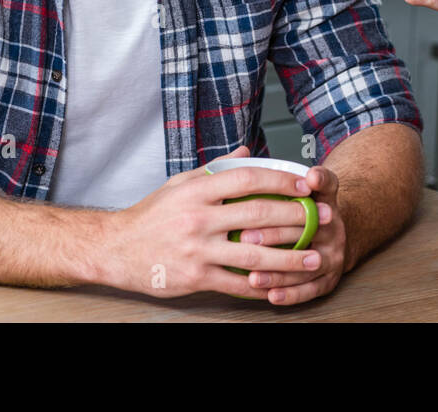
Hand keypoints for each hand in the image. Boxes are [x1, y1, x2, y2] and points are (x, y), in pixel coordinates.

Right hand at [107, 147, 327, 298]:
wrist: (115, 249)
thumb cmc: (150, 216)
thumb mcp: (180, 183)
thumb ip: (216, 168)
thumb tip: (247, 152)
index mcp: (198, 190)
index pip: (248, 179)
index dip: (281, 181)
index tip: (306, 185)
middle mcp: (199, 218)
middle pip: (258, 214)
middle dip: (297, 217)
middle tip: (323, 218)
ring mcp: (198, 249)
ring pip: (254, 253)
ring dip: (289, 257)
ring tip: (313, 257)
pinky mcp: (196, 277)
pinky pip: (237, 284)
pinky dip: (262, 285)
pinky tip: (281, 285)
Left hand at [239, 164, 346, 305]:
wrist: (334, 236)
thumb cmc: (304, 209)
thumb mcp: (298, 186)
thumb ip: (272, 172)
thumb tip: (242, 151)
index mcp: (326, 199)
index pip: (327, 185)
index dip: (319, 181)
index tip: (310, 179)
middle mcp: (333, 225)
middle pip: (307, 228)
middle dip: (275, 234)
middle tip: (246, 237)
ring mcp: (333, 253)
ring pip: (306, 263)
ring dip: (278, 271)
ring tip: (252, 274)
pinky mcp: (329, 279)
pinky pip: (310, 289)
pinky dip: (290, 293)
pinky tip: (270, 295)